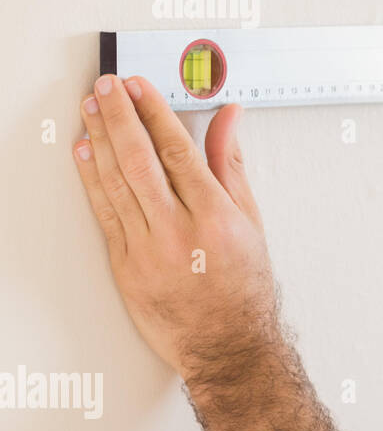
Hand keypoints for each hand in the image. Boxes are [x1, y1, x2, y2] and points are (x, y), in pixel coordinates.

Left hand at [73, 74, 276, 380]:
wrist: (226, 344)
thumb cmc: (244, 285)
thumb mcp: (250, 220)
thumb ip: (231, 164)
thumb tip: (227, 118)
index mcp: (214, 217)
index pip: (177, 151)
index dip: (154, 114)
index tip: (139, 86)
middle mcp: (178, 231)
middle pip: (139, 161)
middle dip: (119, 117)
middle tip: (106, 86)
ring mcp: (147, 250)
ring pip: (115, 183)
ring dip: (99, 140)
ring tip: (90, 109)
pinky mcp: (125, 266)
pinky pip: (104, 213)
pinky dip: (91, 180)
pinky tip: (84, 154)